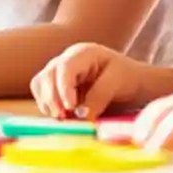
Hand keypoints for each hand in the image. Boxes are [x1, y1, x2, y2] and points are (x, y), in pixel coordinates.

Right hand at [30, 42, 147, 119]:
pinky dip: (48, 107)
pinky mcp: (57, 86)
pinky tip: (62, 117)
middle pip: (47, 76)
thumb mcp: (117, 83)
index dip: (63, 88)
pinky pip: (43, 95)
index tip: (70, 108)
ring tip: (63, 118)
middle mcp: (66, 60)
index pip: (64, 68)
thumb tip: (80, 116)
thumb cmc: (127, 77)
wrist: (132, 82)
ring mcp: (60, 72)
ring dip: (47, 103)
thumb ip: (99, 97)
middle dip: (51, 98)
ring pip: (40, 85)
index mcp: (82, 53)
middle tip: (64, 118)